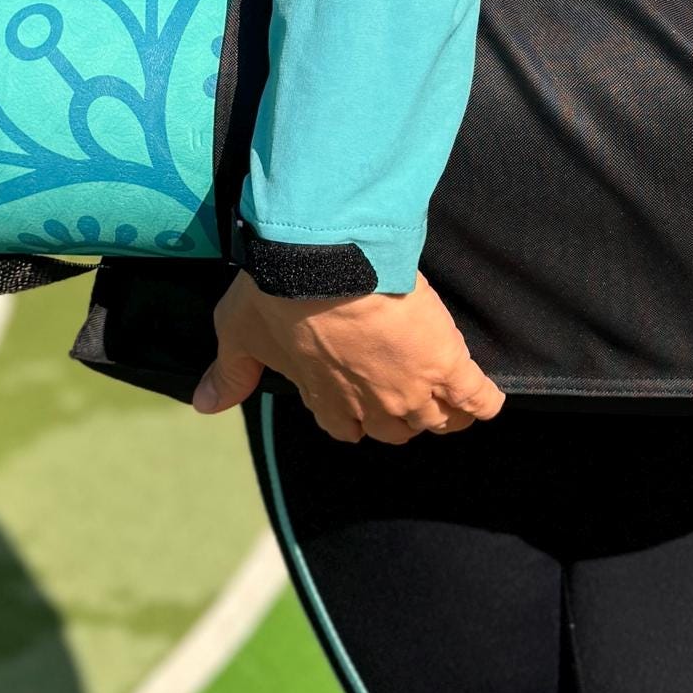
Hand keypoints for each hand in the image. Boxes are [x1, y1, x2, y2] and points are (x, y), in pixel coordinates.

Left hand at [191, 271, 505, 445]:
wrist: (322, 262)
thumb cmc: (277, 294)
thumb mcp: (239, 333)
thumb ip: (228, 373)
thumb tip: (204, 406)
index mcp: (326, 400)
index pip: (346, 428)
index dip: (354, 414)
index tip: (358, 397)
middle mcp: (372, 405)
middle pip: (397, 430)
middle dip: (400, 416)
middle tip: (406, 390)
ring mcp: (411, 388)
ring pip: (438, 420)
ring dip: (444, 413)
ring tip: (453, 397)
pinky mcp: (445, 363)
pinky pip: (476, 397)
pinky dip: (484, 401)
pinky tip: (487, 398)